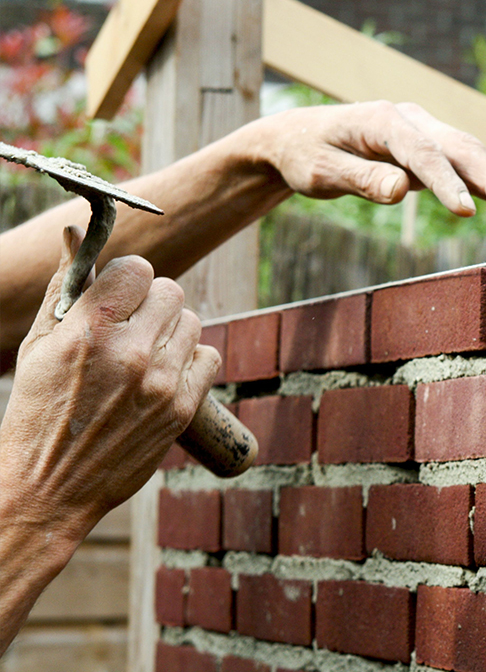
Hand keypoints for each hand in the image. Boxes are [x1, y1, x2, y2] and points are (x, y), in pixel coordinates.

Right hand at [0, 227, 219, 540]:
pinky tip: (166, 373)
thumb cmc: (38, 412)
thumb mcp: (39, 345)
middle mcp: (131, 353)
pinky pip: (210, 357)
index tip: (122, 292)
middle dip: (152, 302)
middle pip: (171, 291)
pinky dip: (192, 361)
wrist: (50, 488)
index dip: (130, 277)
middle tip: (134, 324)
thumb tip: (76, 236)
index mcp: (90, 331)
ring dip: (172, 331)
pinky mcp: (182, 408)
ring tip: (146, 353)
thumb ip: (66, 288)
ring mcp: (161, 382)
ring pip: (192, 322)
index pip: (139, 268)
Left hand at [256, 101, 485, 221]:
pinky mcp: (431, 149)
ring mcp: (426, 132)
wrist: (302, 139)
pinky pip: (467, 167)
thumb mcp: (321, 172)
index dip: (446, 183)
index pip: (423, 153)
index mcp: (384, 120)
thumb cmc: (307, 155)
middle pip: (462, 149)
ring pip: (473, 156)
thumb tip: (400, 189)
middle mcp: (412, 120)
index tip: (466, 212)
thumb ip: (359, 180)